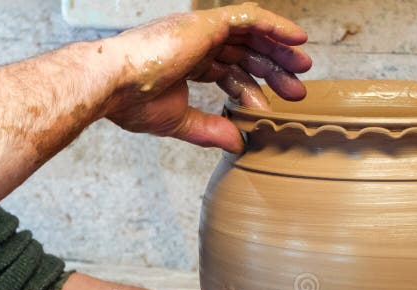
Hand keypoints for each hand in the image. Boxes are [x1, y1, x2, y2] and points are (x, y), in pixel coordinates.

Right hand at [104, 3, 311, 152]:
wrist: (112, 84)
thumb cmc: (131, 101)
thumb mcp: (179, 122)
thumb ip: (210, 130)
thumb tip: (238, 144)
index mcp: (187, 62)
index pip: (228, 72)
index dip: (250, 89)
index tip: (267, 109)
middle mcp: (196, 43)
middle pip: (244, 53)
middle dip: (272, 71)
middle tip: (296, 90)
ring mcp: (201, 31)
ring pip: (251, 34)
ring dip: (279, 49)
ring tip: (303, 67)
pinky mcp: (207, 23)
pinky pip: (250, 17)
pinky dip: (275, 26)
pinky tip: (296, 39)